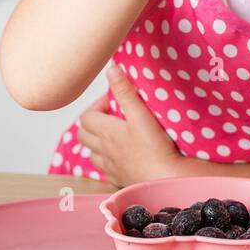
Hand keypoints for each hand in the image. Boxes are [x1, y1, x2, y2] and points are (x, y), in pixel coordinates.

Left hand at [76, 63, 186, 186]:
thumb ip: (125, 91)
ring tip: (115, 135)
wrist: (166, 178)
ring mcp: (111, 167)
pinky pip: (106, 170)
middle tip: (111, 116)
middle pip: (83, 135)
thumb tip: (111, 70)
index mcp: (106, 132)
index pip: (86, 117)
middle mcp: (104, 150)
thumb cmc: (156, 147)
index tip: (114, 101)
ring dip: (98, 143)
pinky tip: (122, 157)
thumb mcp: (141, 114)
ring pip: (92, 154)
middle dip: (93, 123)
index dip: (96, 106)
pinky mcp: (121, 179)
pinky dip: (108, 161)